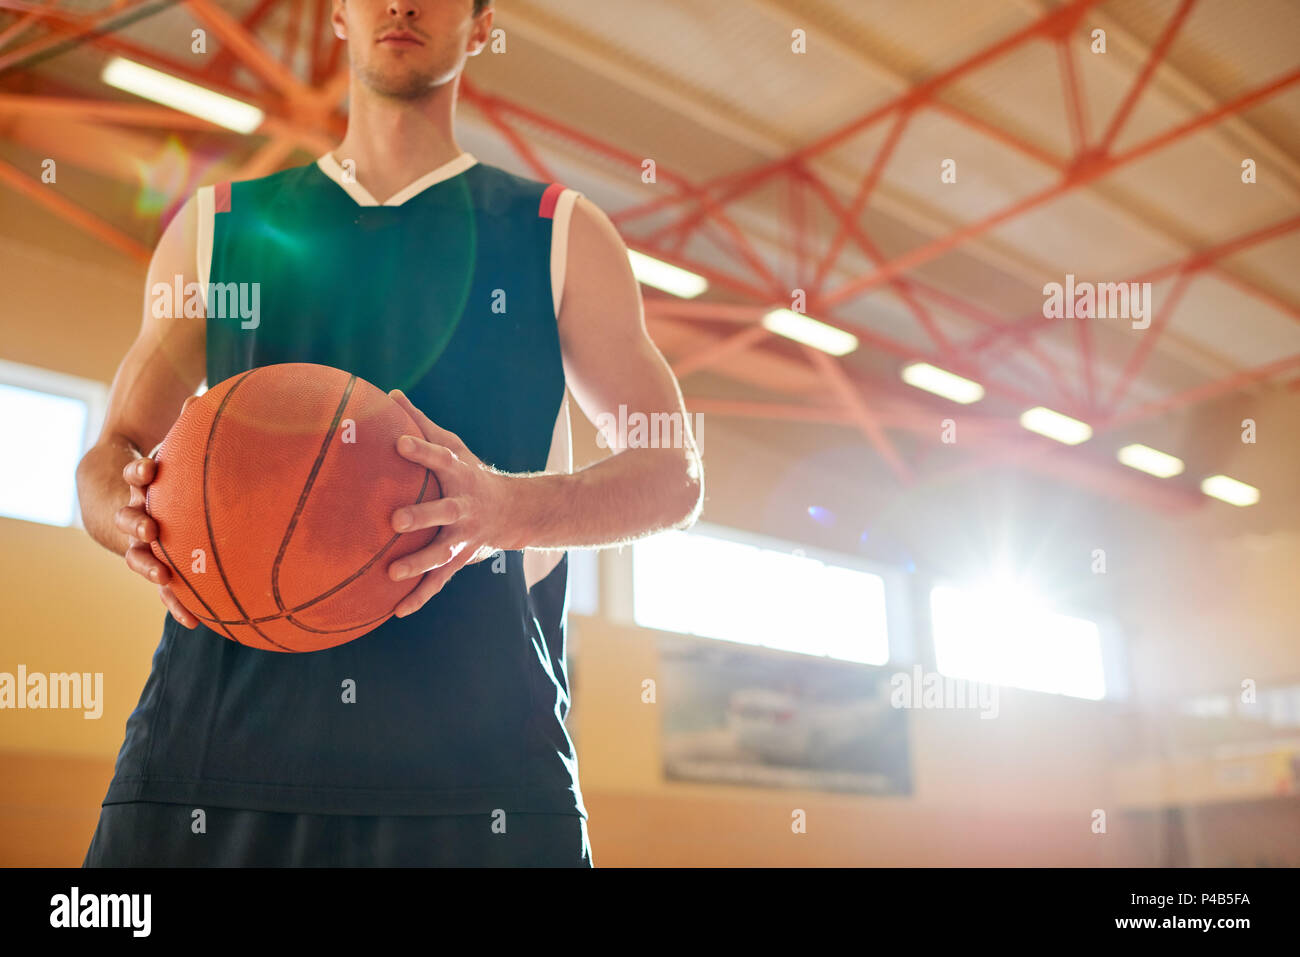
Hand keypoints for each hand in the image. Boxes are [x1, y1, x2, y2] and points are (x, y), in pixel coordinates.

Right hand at [115, 396, 198, 628]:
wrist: (126, 497)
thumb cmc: (163, 468)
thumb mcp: (171, 447)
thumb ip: (185, 426)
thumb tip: (200, 398)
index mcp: (138, 486)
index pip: (133, 478)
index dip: (138, 476)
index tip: (145, 473)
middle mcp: (134, 515)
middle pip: (129, 520)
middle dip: (137, 525)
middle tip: (149, 528)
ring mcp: (141, 544)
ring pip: (139, 557)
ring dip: (150, 567)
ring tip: (164, 577)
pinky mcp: (157, 565)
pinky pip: (167, 587)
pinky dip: (177, 602)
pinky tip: (196, 621)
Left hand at [386, 389, 517, 616]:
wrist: (515, 512)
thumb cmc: (472, 474)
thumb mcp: (454, 447)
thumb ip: (422, 425)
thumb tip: (390, 394)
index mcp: (460, 476)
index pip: (441, 459)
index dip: (421, 451)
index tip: (398, 442)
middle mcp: (464, 507)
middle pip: (443, 511)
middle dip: (421, 516)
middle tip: (395, 519)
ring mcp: (464, 537)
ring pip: (442, 552)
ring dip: (419, 563)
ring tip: (391, 573)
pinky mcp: (461, 559)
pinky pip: (440, 581)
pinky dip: (420, 596)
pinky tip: (396, 610)